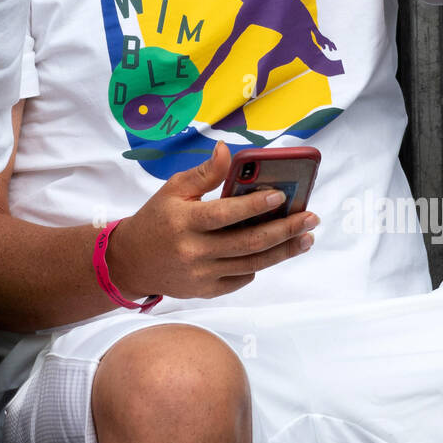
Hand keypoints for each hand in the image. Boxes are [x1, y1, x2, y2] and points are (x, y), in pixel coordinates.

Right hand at [105, 141, 318, 300]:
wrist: (132, 261)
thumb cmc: (156, 219)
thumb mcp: (173, 189)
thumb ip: (204, 173)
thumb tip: (228, 151)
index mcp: (184, 220)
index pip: (225, 213)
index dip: (254, 205)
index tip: (281, 195)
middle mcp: (194, 250)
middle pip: (248, 243)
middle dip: (284, 229)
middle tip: (310, 217)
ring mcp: (201, 275)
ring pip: (252, 264)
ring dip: (284, 251)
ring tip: (307, 237)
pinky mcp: (206, 290)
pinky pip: (241, 278)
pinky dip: (259, 264)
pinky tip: (274, 251)